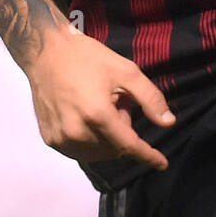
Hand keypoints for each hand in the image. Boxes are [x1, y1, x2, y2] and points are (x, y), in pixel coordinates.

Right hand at [23, 25, 174, 169]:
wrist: (47, 52)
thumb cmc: (88, 58)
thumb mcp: (125, 71)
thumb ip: (149, 98)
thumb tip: (168, 122)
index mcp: (97, 115)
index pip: (129, 145)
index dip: (148, 156)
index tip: (162, 164)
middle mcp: (77, 132)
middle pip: (114, 149)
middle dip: (122, 131)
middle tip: (117, 103)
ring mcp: (61, 138)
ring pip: (97, 153)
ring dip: (106, 138)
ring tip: (100, 108)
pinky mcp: (50, 139)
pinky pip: (79, 151)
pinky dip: (89, 140)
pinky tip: (85, 116)